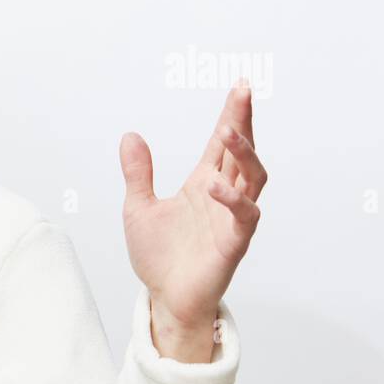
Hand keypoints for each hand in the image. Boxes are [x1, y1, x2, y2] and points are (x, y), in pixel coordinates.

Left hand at [119, 79, 266, 356]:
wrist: (163, 297)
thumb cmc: (158, 257)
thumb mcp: (138, 207)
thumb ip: (137, 173)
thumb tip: (130, 135)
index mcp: (203, 184)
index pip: (221, 144)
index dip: (231, 115)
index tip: (239, 86)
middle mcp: (222, 196)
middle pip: (242, 152)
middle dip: (244, 121)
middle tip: (243, 92)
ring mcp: (231, 218)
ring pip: (252, 178)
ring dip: (244, 154)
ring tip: (228, 132)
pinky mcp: (234, 243)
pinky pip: (245, 216)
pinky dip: (234, 199)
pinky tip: (217, 185)